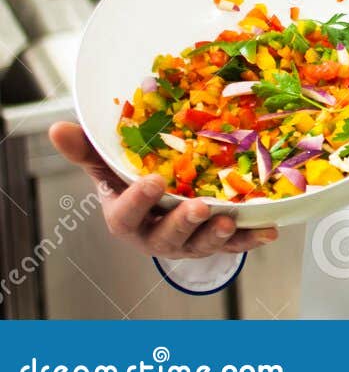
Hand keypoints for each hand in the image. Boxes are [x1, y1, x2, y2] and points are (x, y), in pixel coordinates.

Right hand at [48, 122, 277, 258]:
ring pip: (201, 244)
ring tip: (231, 220)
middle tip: (198, 207)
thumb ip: (88, 151)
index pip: (125, 216)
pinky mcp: (214, 242)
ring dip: (217, 234)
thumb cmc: (131, 186)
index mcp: (127, 218)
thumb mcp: (110, 169)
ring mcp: (186, 241)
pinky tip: (268, 231)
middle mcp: (155, 235)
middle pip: (166, 235)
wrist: (158, 211)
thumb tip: (57, 127)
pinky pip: (234, 244)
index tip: (154, 181)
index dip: (139, 201)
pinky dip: (251, 238)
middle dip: (183, 223)